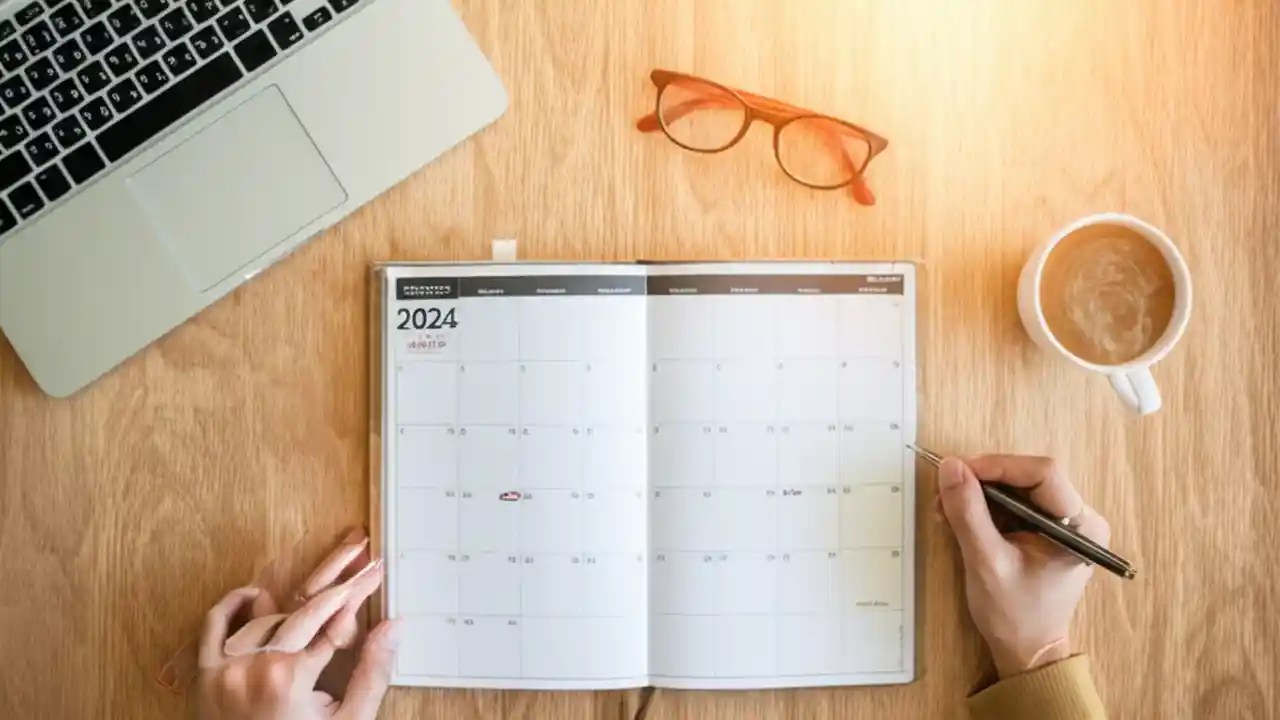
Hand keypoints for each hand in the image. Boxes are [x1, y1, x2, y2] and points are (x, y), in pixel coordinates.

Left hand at [198, 533, 401, 719]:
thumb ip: (372, 674)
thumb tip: (393, 628)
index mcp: (291, 678)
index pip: (335, 622)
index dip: (359, 593)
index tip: (374, 572)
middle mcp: (255, 667)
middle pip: (304, 611)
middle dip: (337, 586)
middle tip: (359, 564)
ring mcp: (226, 669)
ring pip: (267, 619)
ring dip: (296, 609)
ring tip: (323, 591)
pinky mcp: (205, 676)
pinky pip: (213, 627)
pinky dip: (231, 606)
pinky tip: (255, 596)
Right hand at [936, 455, 1110, 677]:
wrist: (1027, 651)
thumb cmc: (1015, 616)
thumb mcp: (987, 563)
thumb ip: (968, 513)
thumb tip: (951, 467)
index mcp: (1081, 527)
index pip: (1043, 473)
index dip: (998, 465)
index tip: (959, 471)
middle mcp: (1079, 518)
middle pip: (1028, 477)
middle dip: (982, 481)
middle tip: (946, 493)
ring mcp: (1063, 523)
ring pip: (1016, 488)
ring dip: (978, 494)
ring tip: (946, 510)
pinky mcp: (1045, 529)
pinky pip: (1013, 503)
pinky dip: (984, 507)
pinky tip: (959, 518)